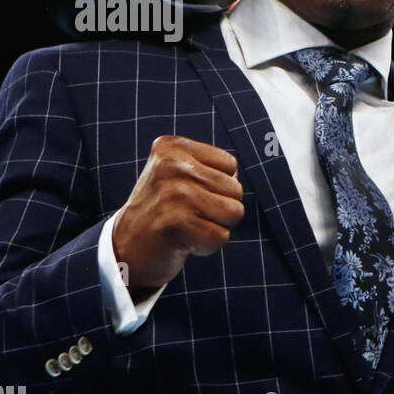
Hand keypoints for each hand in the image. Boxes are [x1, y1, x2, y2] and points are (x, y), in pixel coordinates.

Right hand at [112, 135, 243, 290]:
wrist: (125, 247)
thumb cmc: (163, 210)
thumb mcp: (178, 173)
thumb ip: (210, 165)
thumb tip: (268, 151)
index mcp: (171, 146)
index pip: (231, 165)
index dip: (218, 187)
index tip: (188, 195)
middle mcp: (171, 165)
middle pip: (236, 189)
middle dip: (219, 209)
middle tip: (186, 215)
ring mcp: (172, 194)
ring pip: (234, 212)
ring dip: (215, 227)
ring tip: (186, 226)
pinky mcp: (175, 223)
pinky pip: (221, 237)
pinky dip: (207, 246)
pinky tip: (182, 241)